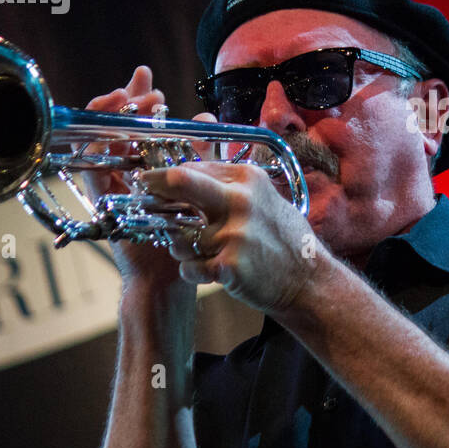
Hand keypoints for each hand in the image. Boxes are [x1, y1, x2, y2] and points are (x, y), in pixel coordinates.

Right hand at [80, 66, 215, 292]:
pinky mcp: (102, 204)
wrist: (172, 276)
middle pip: (111, 125)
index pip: (134, 121)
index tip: (146, 77)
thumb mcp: (198, 184)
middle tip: (141, 87)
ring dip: (110, 118)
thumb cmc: (186, 234)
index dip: (135, 97)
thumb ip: (201, 152)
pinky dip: (99, 151)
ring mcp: (110, 186)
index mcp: (143, 163)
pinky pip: (91, 172)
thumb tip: (206, 115)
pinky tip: (113, 134)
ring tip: (128, 99)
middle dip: (123, 101)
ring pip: (97, 142)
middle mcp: (122, 171)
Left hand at [136, 160, 324, 316]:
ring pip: (179, 236)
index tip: (149, 181)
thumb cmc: (282, 237)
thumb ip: (228, 183)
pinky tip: (207, 271)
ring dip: (180, 248)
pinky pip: (189, 268)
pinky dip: (192, 272)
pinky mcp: (230, 265)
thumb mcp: (263, 197)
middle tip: (141, 195)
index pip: (192, 168)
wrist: (308, 279)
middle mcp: (240, 201)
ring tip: (200, 253)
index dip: (165, 176)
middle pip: (179, 182)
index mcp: (247, 179)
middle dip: (153, 187)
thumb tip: (187, 172)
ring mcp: (235, 234)